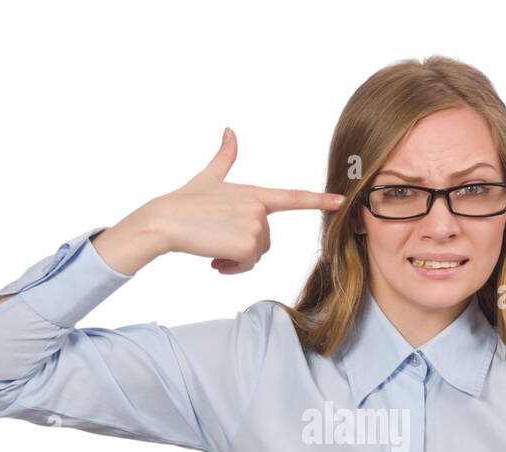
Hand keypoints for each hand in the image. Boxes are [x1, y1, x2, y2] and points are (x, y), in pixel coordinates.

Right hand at [128, 127, 344, 275]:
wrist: (164, 221)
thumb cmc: (183, 202)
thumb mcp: (208, 178)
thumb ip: (224, 157)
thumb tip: (229, 130)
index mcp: (255, 193)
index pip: (293, 197)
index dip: (318, 199)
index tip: (341, 200)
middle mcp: (259, 208)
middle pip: (265, 241)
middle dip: (242, 247)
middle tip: (217, 239)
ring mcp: (255, 226)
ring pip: (256, 255)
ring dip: (235, 258)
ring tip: (213, 245)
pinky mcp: (248, 245)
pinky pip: (247, 265)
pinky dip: (230, 267)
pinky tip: (214, 257)